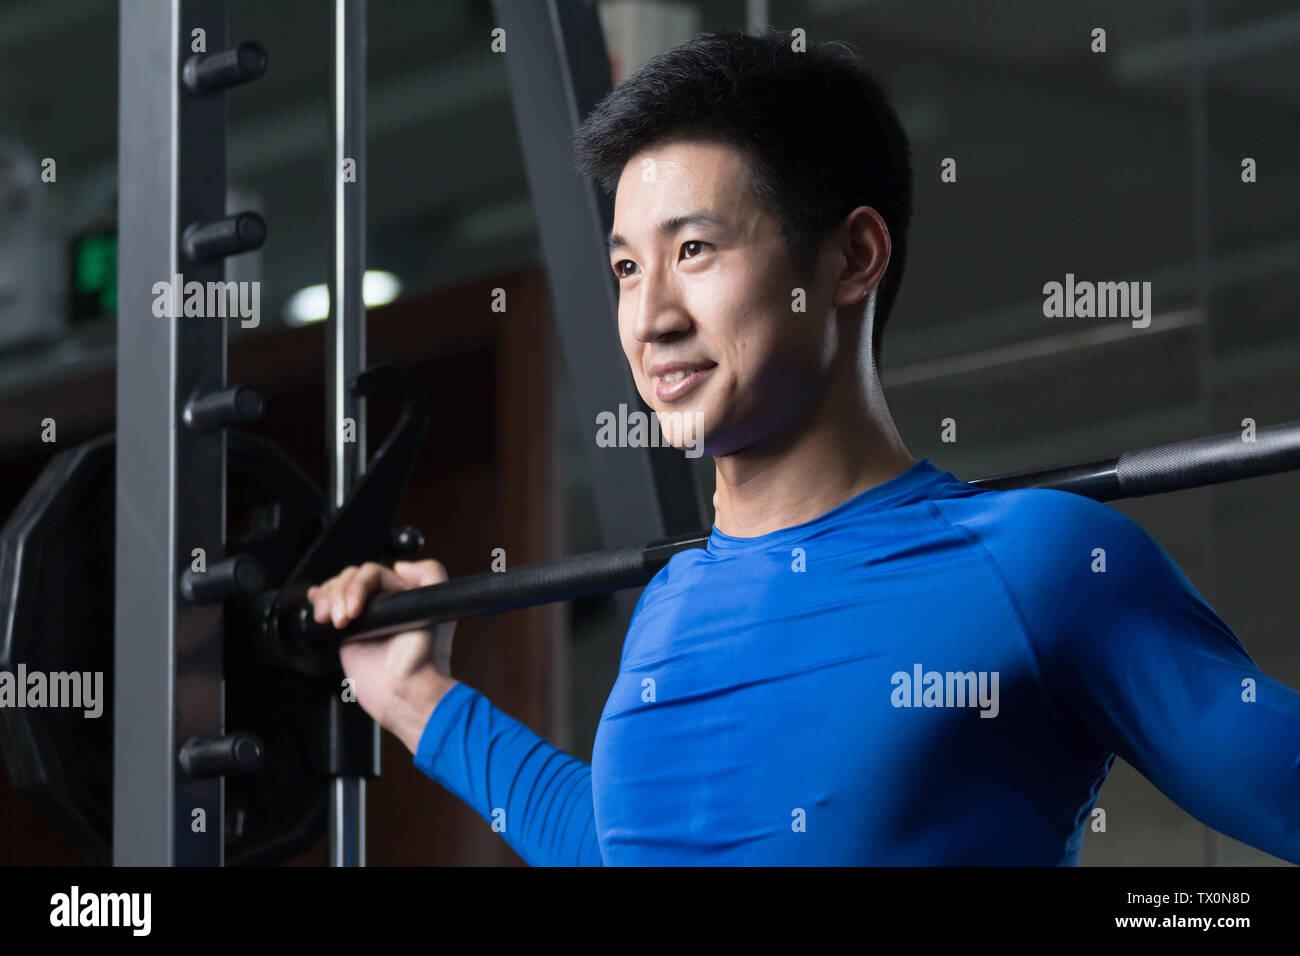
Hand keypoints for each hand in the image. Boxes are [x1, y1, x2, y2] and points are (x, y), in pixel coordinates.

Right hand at [307, 560, 457, 751]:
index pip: (370, 572)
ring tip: (334, 622)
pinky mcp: (347, 635)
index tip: (355, 608)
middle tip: (344, 619)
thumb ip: (431, 574)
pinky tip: (318, 603)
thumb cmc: (425, 658)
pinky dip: (319, 601)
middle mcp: (382, 604)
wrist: (406, 692)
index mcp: (402, 594)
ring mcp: (363, 619)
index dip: (357, 585)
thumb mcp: (439, 608)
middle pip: (349, 578)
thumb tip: (400, 565)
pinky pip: (328, 609)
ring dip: (327, 599)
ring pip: (335, 590)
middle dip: (339, 594)